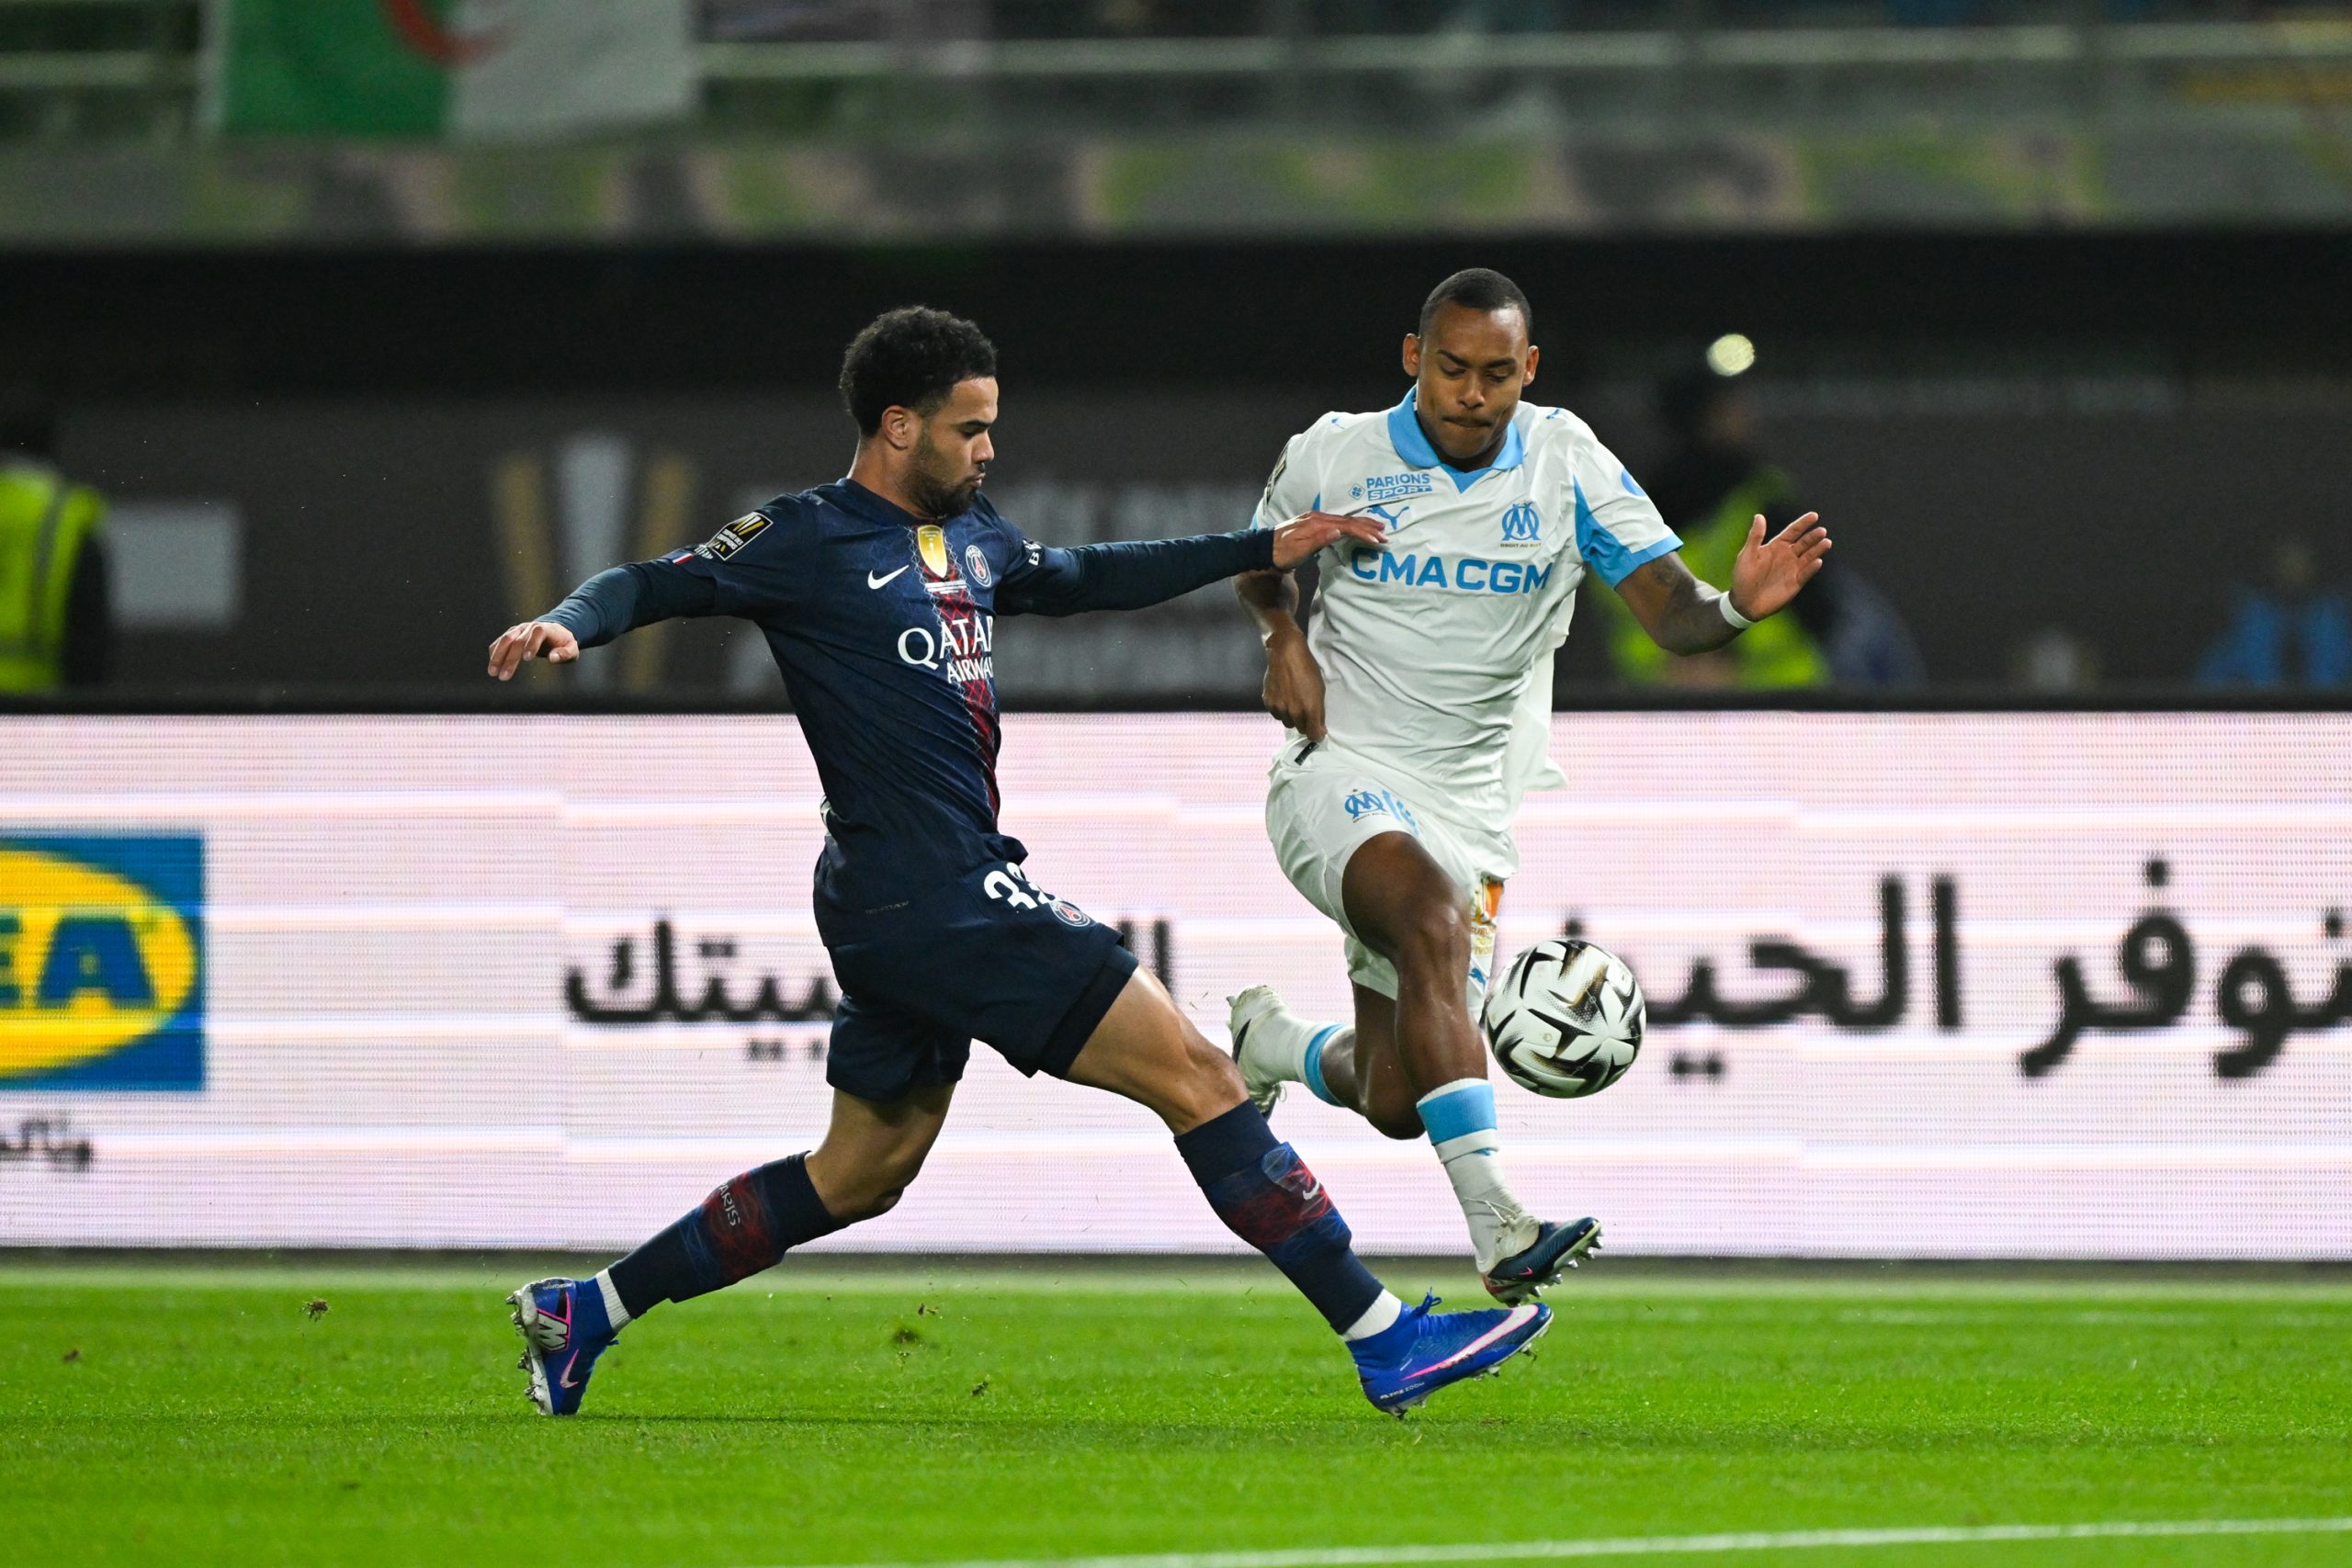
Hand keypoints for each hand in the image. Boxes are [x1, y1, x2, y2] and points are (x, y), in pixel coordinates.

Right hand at [487, 620, 578, 679]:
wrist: (556, 631)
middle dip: (510, 659)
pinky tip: (493, 666)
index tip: (527, 659)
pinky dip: (495, 652)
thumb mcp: (572, 649)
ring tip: (492, 673)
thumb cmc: (564, 643)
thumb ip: (564, 654)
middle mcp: (528, 627)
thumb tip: (553, 658)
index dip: (532, 645)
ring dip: (497, 656)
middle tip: (504, 676)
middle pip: (516, 640)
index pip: (537, 634)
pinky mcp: (511, 634)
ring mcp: (518, 630)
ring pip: (504, 640)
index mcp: (544, 629)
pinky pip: (500, 642)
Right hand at [1262, 630, 1327, 739]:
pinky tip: (1283, 697)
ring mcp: (1279, 708)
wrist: (1286, 653)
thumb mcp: (1319, 689)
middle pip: (1300, 729)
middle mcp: (1293, 712)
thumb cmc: (1307, 669)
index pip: (1313, 734)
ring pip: (1287, 722)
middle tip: (1305, 709)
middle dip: (1304, 723)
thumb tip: (1320, 730)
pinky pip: (1276, 714)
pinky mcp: (1268, 703)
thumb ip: (1319, 712)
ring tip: (1293, 701)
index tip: (1318, 730)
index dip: (1317, 734)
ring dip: (1291, 717)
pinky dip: (1280, 709)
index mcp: (1309, 709)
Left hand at [1267, 509, 1386, 570]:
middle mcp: (1318, 517)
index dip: (1363, 533)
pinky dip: (1351, 525)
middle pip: (1348, 520)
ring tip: (1377, 527)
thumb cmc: (1280, 554)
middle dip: (1368, 526)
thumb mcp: (1298, 551)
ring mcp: (1315, 519)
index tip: (1378, 540)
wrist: (1262, 549)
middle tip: (1385, 533)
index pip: (1346, 526)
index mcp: (1317, 523)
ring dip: (1362, 524)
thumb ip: (1319, 540)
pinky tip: (1355, 527)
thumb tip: (1339, 531)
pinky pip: (1338, 522)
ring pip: (1344, 520)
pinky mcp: (1313, 523)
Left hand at [1728, 512, 1831, 620]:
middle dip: (1813, 536)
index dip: (1803, 523)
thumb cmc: (1743, 577)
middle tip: (1821, 531)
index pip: (1793, 531)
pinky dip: (1812, 568)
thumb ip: (1755, 536)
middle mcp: (1787, 556)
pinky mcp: (1796, 583)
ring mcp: (1793, 569)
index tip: (1814, 515)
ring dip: (1817, 549)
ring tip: (1826, 542)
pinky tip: (1818, 561)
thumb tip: (1759, 516)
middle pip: (1804, 543)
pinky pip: (1806, 573)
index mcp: (1776, 546)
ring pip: (1809, 556)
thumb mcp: (1747, 555)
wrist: (1745, 602)